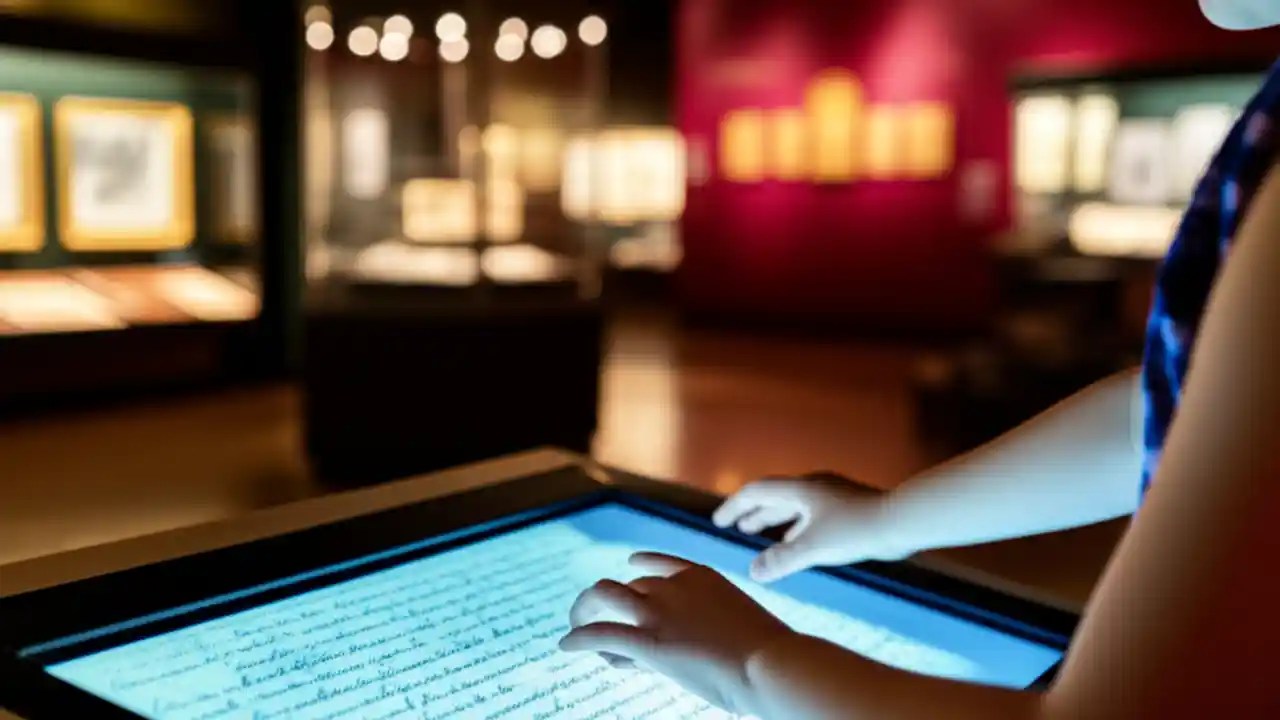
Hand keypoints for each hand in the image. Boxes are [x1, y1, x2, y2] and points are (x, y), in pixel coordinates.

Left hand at [560, 552, 797, 714]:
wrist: (772, 663)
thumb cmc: (770, 656)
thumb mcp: (741, 628)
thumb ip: (714, 628)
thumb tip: (706, 646)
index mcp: (699, 575)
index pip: (655, 564)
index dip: (637, 570)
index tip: (629, 576)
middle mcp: (673, 585)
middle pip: (625, 584)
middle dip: (606, 600)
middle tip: (596, 617)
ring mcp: (658, 611)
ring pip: (601, 595)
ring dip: (583, 610)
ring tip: (575, 626)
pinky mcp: (647, 640)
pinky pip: (598, 633)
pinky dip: (577, 638)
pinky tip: (564, 645)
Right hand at [714, 474, 909, 582]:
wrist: (902, 521)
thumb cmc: (855, 530)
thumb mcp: (814, 547)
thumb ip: (782, 559)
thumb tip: (754, 570)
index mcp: (801, 489)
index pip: (757, 492)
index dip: (734, 506)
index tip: (719, 522)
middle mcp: (814, 487)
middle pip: (775, 498)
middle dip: (753, 515)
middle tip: (736, 530)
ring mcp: (832, 496)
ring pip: (795, 508)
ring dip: (776, 523)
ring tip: (762, 540)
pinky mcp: (847, 508)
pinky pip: (811, 516)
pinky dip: (797, 530)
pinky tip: (800, 547)